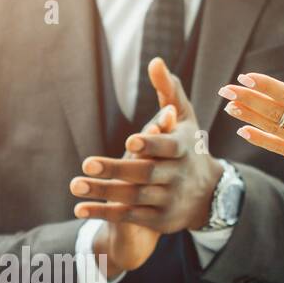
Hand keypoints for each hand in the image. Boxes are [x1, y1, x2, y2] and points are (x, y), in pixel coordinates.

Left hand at [70, 57, 223, 234]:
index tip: (129, 142)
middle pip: (145, 174)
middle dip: (116, 169)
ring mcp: (169, 200)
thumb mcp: (186, 119)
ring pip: (133, 197)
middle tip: (86, 163)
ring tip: (75, 185)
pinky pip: (128, 217)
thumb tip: (155, 62)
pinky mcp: (159, 220)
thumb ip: (169, 91)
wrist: (208, 195)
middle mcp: (178, 177)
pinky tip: (80, 209)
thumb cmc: (189, 147)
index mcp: (184, 149)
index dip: (150, 145)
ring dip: (103, 193)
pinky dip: (104, 214)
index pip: (167, 148)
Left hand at [218, 56, 283, 201]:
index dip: (267, 87)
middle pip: (276, 112)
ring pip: (274, 129)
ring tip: (229, 105)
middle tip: (226, 88)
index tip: (247, 76)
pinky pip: (280, 148)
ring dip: (250, 116)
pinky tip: (244, 131)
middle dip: (249, 99)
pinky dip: (261, 139)